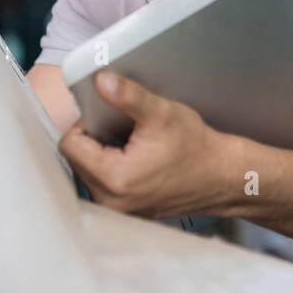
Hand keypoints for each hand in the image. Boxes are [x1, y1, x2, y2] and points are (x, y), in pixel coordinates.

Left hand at [58, 71, 235, 219]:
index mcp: (113, 179)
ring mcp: (118, 211)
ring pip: (88, 172)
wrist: (222, 176)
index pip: (70, 146)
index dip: (85, 124)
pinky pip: (103, 185)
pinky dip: (113, 169)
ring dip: (103, 155)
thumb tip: (101, 81)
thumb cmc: (195, 147)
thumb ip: (128, 96)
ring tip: (132, 145)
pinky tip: (137, 161)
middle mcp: (110, 202)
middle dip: (94, 140)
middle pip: (76, 160)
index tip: (109, 118)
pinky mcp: (126, 212)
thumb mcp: (162, 113)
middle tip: (124, 131)